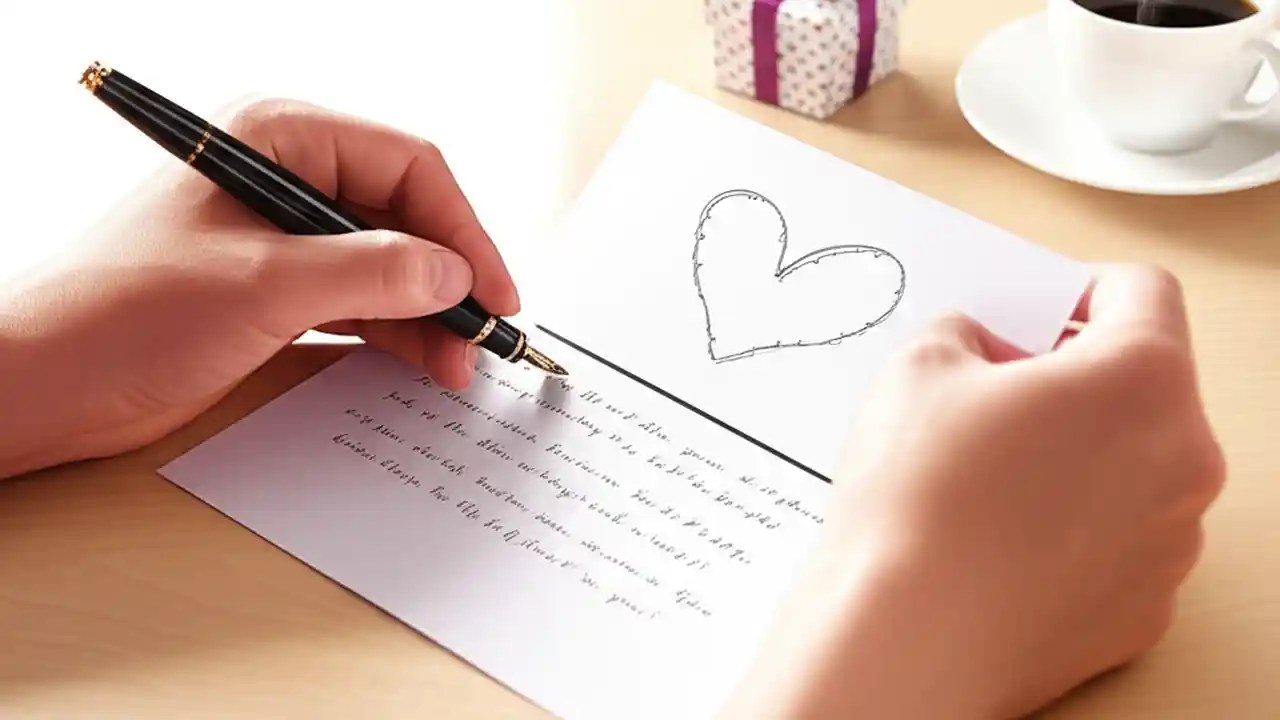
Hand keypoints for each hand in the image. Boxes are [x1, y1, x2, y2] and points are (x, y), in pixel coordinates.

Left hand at [0, 99, 517, 478]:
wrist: (46, 383)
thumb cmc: (124, 312)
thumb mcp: (262, 285)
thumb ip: (369, 273)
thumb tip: (453, 274)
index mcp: (280, 139)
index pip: (407, 165)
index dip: (462, 228)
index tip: (492, 291)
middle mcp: (288, 178)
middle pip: (406, 216)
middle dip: (449, 278)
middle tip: (481, 337)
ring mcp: (285, 238)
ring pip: (388, 264)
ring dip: (428, 314)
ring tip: (457, 367)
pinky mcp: (278, 290)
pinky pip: (361, 301)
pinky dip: (396, 332)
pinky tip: (422, 363)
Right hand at [721, 265, 1224, 718]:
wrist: (906, 636)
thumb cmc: (917, 497)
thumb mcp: (918, 366)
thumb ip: (966, 332)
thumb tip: (982, 349)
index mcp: (1142, 379)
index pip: (1144, 292)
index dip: (1083, 286)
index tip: (1041, 309)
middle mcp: (1184, 458)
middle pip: (1144, 386)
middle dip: (1074, 377)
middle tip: (994, 392)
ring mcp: (1172, 543)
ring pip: (1135, 467)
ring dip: (1076, 454)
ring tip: (987, 475)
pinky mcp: (1144, 608)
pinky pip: (1120, 542)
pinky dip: (1073, 528)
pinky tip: (1000, 538)